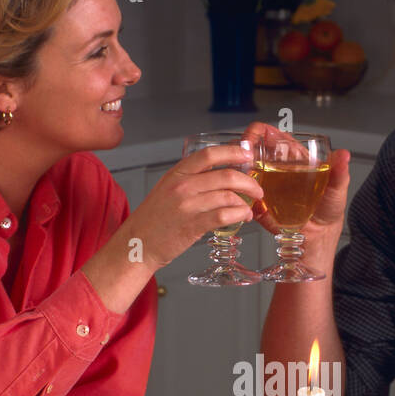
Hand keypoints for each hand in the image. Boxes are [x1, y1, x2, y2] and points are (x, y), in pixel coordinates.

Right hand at [116, 143, 263, 271]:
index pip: (209, 154)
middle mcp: (182, 186)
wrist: (137, 244)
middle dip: (248, 182)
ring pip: (228, 196)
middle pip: (226, 175)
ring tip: (249, 208)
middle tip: (257, 189)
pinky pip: (224, 215)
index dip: (232, 152)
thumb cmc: (153, 220)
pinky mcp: (193, 225)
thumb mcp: (167, 189)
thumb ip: (190, 180)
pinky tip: (242, 217)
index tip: (247, 155)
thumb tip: (220, 176)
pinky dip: (239, 215)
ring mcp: (188, 206)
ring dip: (245, 202)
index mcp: (177, 173)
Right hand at [238, 122, 350, 246]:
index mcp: (291, 156)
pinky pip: (241, 196)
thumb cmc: (328, 207)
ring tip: (245, 181)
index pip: (269, 134)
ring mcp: (263, 185)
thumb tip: (344, 155)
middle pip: (248, 150)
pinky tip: (245, 199)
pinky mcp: (257, 204)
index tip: (252, 138)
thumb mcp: (337, 188)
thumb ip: (339, 171)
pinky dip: (238, 196)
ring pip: (240, 171)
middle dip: (240, 152)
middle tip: (245, 161)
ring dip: (236, 173)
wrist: (320, 235)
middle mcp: (273, 167)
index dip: (256, 132)